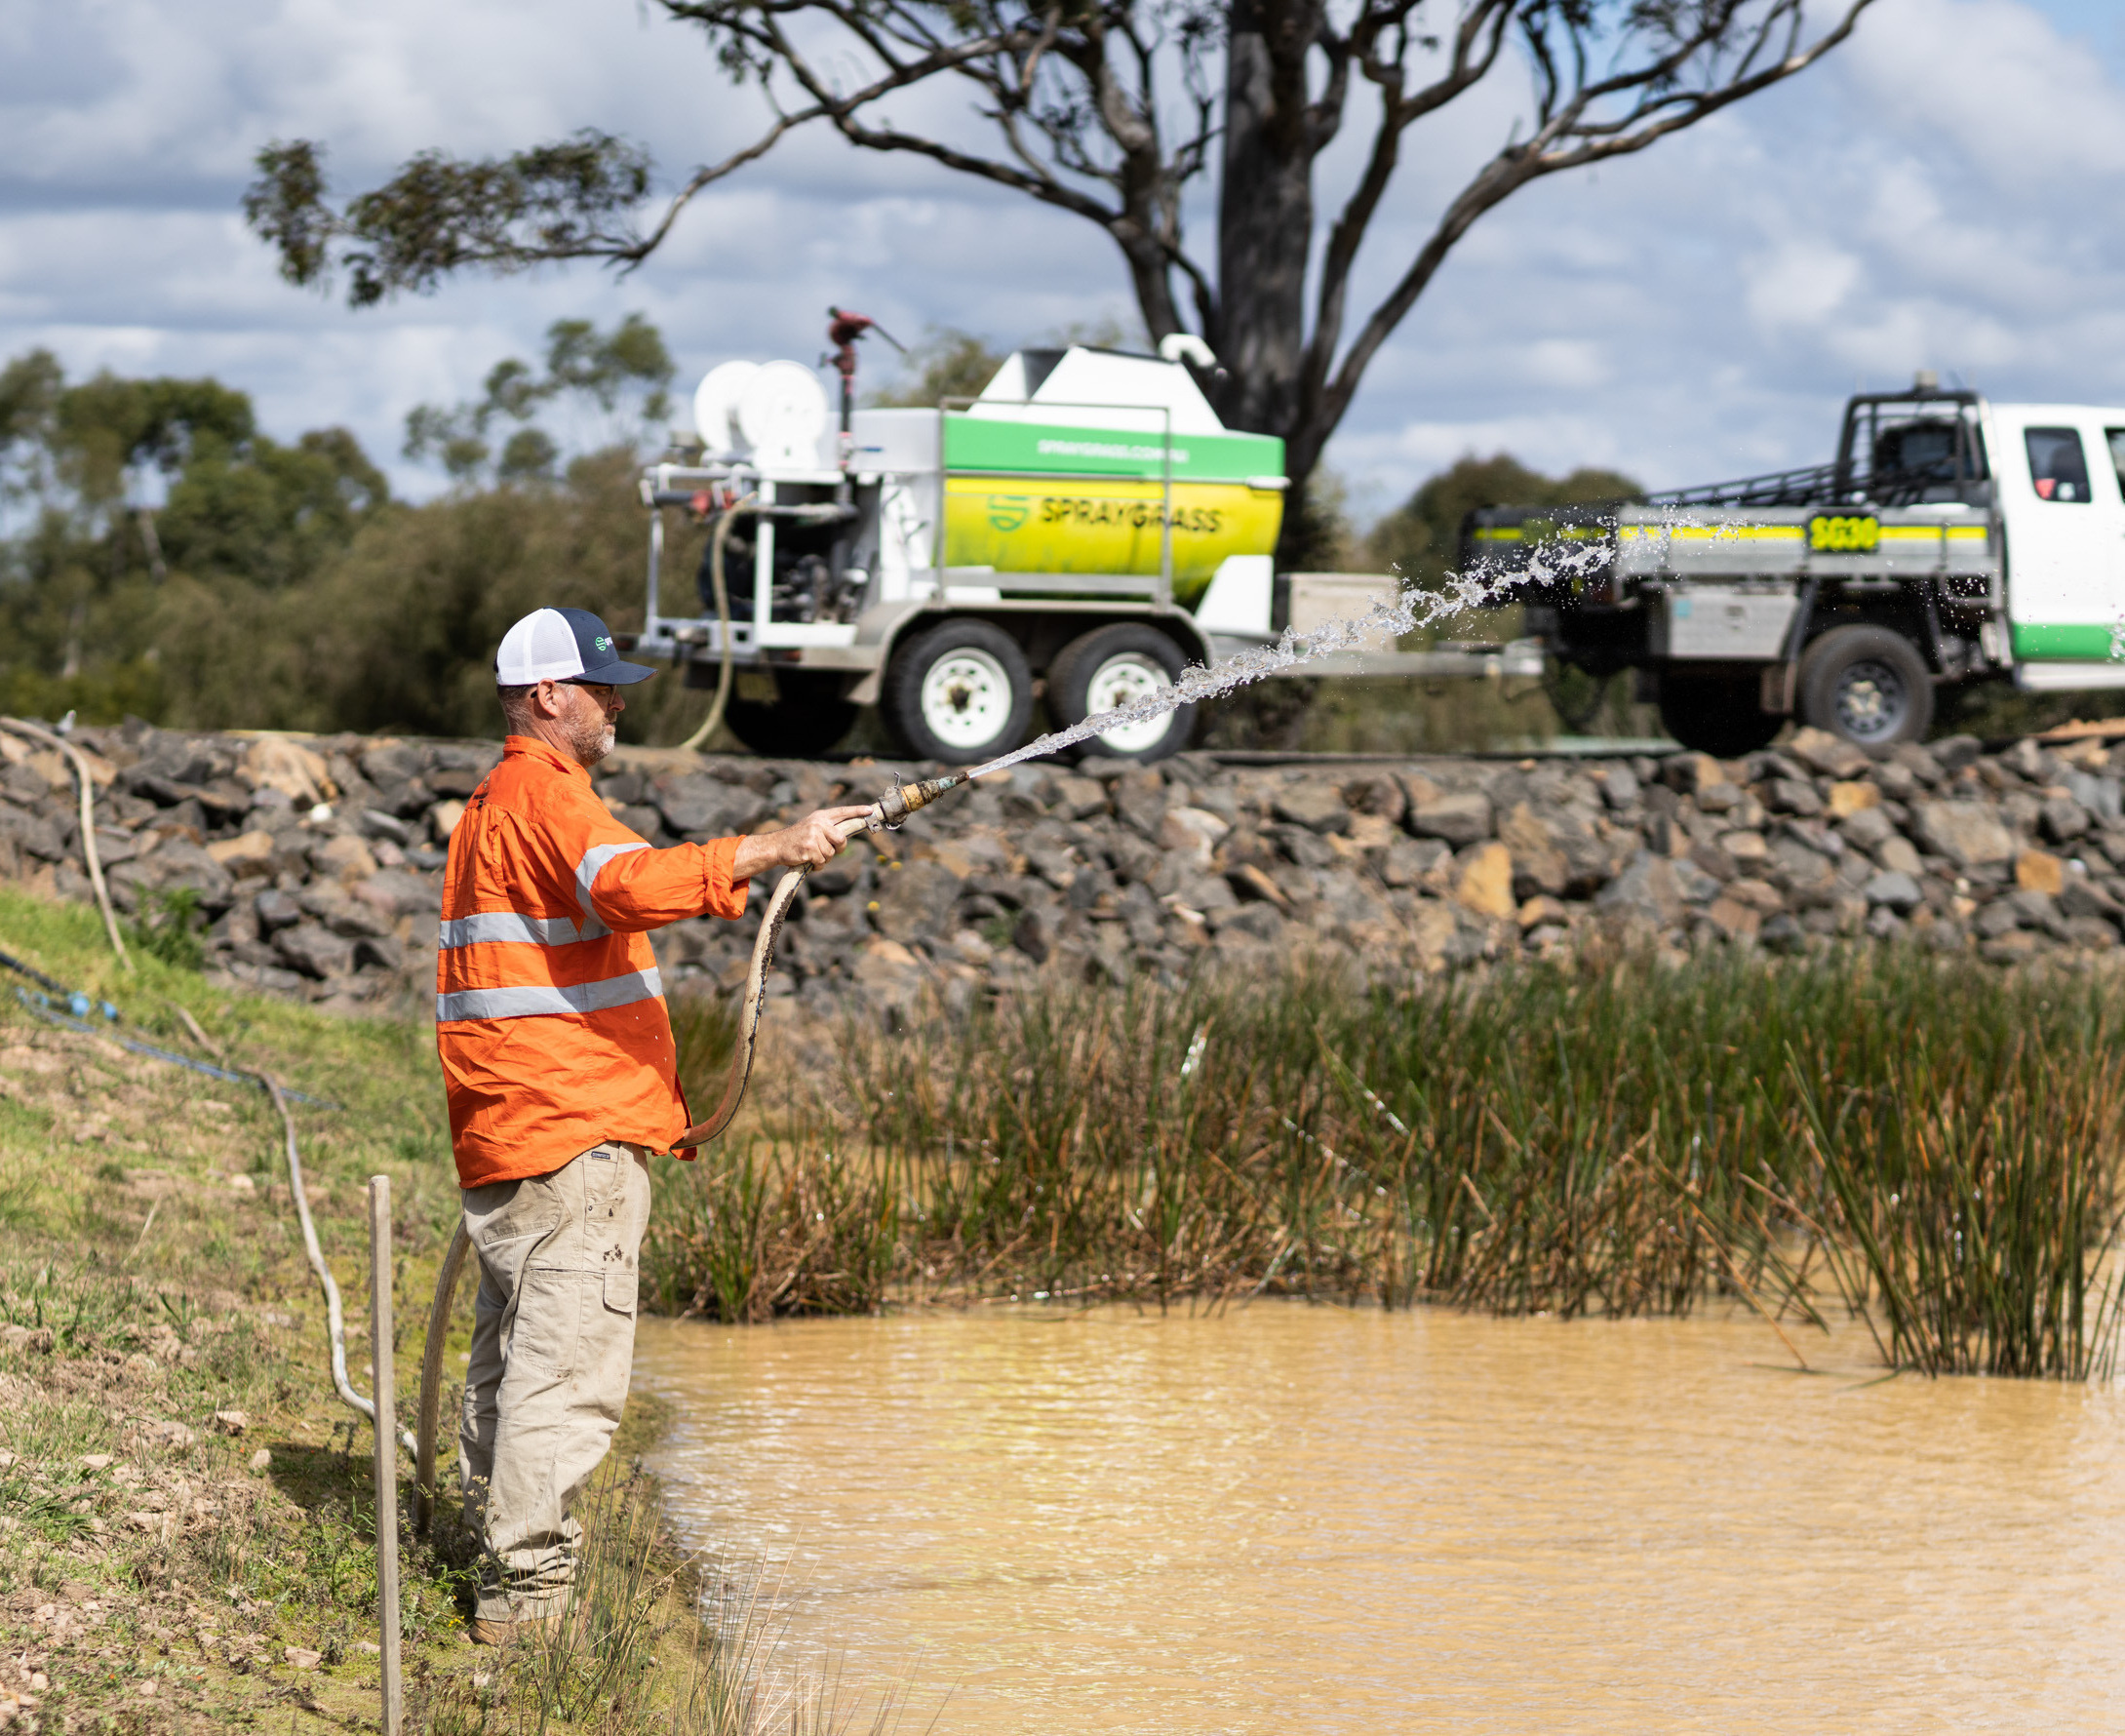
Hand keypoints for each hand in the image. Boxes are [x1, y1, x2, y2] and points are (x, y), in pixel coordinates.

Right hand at [731, 805, 873, 878]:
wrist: (776, 846)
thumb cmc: (797, 839)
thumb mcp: (811, 827)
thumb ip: (827, 828)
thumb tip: (845, 837)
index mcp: (820, 817)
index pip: (842, 812)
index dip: (857, 811)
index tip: (869, 811)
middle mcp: (818, 823)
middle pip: (841, 839)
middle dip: (838, 848)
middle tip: (828, 850)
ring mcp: (813, 836)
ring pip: (831, 854)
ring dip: (824, 859)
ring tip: (811, 854)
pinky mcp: (809, 849)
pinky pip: (822, 862)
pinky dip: (817, 865)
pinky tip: (808, 861)